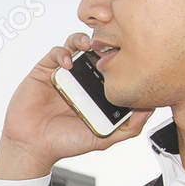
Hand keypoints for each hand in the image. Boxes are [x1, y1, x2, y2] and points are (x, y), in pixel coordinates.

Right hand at [0, 32, 154, 178]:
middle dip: (104, 42)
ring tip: (88, 45)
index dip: (121, 57)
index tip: (129, 56)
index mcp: (97, 91)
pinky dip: (62, 52)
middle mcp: (81, 78)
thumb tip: (151, 107)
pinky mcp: (45, 71)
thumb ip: (128, 127)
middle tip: (109, 44)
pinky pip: (55, 53)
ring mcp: (63, 73)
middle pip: (96, 50)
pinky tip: (67, 63)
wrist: (34, 146)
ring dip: (83, 40)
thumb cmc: (66, 142)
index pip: (113, 66)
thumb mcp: (104, 138)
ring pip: (76, 44)